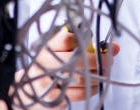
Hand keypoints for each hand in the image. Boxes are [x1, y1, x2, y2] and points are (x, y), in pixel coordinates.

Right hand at [0, 27, 119, 108]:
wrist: (25, 92)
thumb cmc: (47, 69)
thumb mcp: (58, 52)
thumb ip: (83, 46)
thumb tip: (114, 47)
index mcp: (46, 50)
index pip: (68, 39)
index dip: (85, 40)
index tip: (100, 46)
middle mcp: (45, 66)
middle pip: (79, 61)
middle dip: (99, 62)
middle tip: (109, 62)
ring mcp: (47, 85)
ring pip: (81, 80)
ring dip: (98, 78)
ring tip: (101, 75)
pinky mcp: (52, 100)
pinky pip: (78, 95)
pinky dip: (90, 90)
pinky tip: (92, 86)